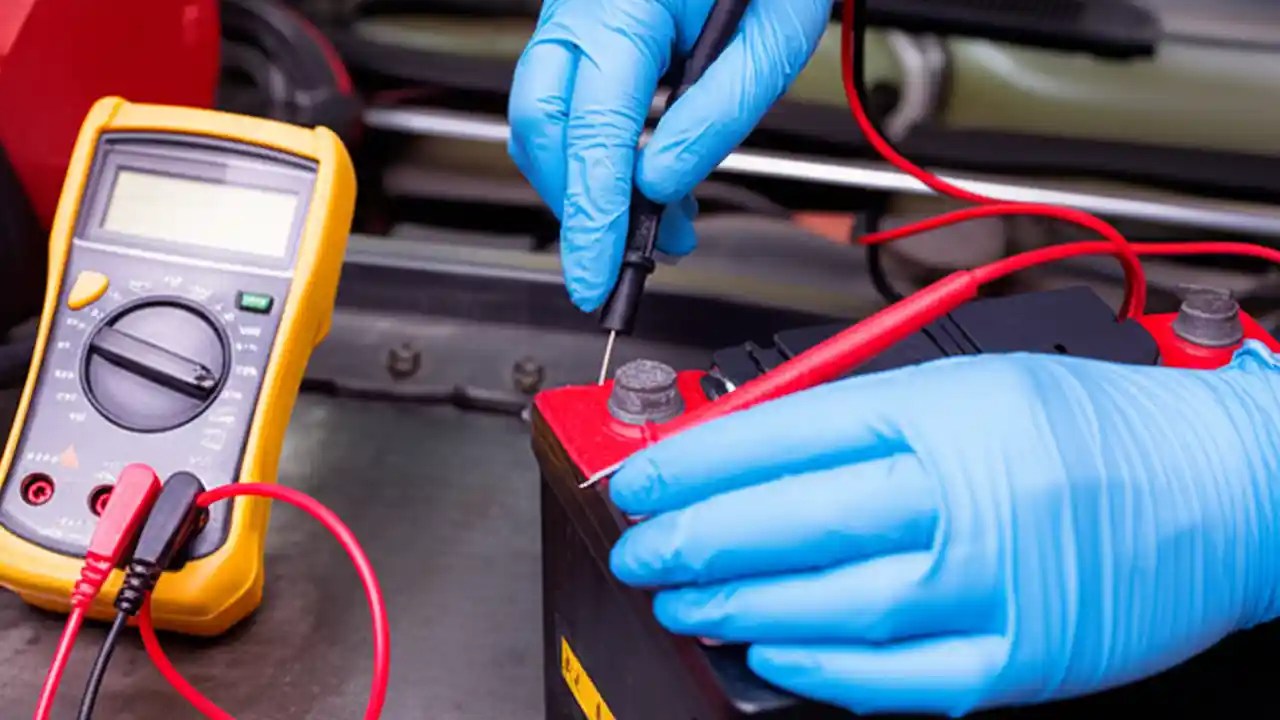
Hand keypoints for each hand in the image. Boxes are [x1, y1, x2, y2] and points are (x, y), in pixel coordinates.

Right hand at [507, 0, 833, 311]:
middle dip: (575, 206)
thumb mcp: (774, 37)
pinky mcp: (579, 28)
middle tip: (617, 263)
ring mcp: (570, 14)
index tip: (597, 274)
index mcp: (623, 3)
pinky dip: (592, 154)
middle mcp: (579, 5)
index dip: (593, 214)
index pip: (593, 129)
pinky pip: (562, 101)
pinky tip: (640, 185)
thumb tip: (662, 186)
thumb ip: (718, 115)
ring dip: (584, 186)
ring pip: (541, 120)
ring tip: (654, 228)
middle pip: (541, 127)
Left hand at [608, 343, 1279, 715]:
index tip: (642, 480)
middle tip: (640, 550)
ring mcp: (1000, 582)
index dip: (698, 462)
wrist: (1224, 486)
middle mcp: (972, 494)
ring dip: (742, 605)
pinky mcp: (1024, 656)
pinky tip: (774, 651)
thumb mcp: (976, 381)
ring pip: (837, 602)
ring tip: (683, 600)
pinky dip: (826, 668)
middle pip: (798, 518)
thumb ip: (864, 412)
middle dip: (696, 539)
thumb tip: (748, 446)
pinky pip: (903, 676)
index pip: (789, 433)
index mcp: (951, 409)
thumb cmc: (1098, 424)